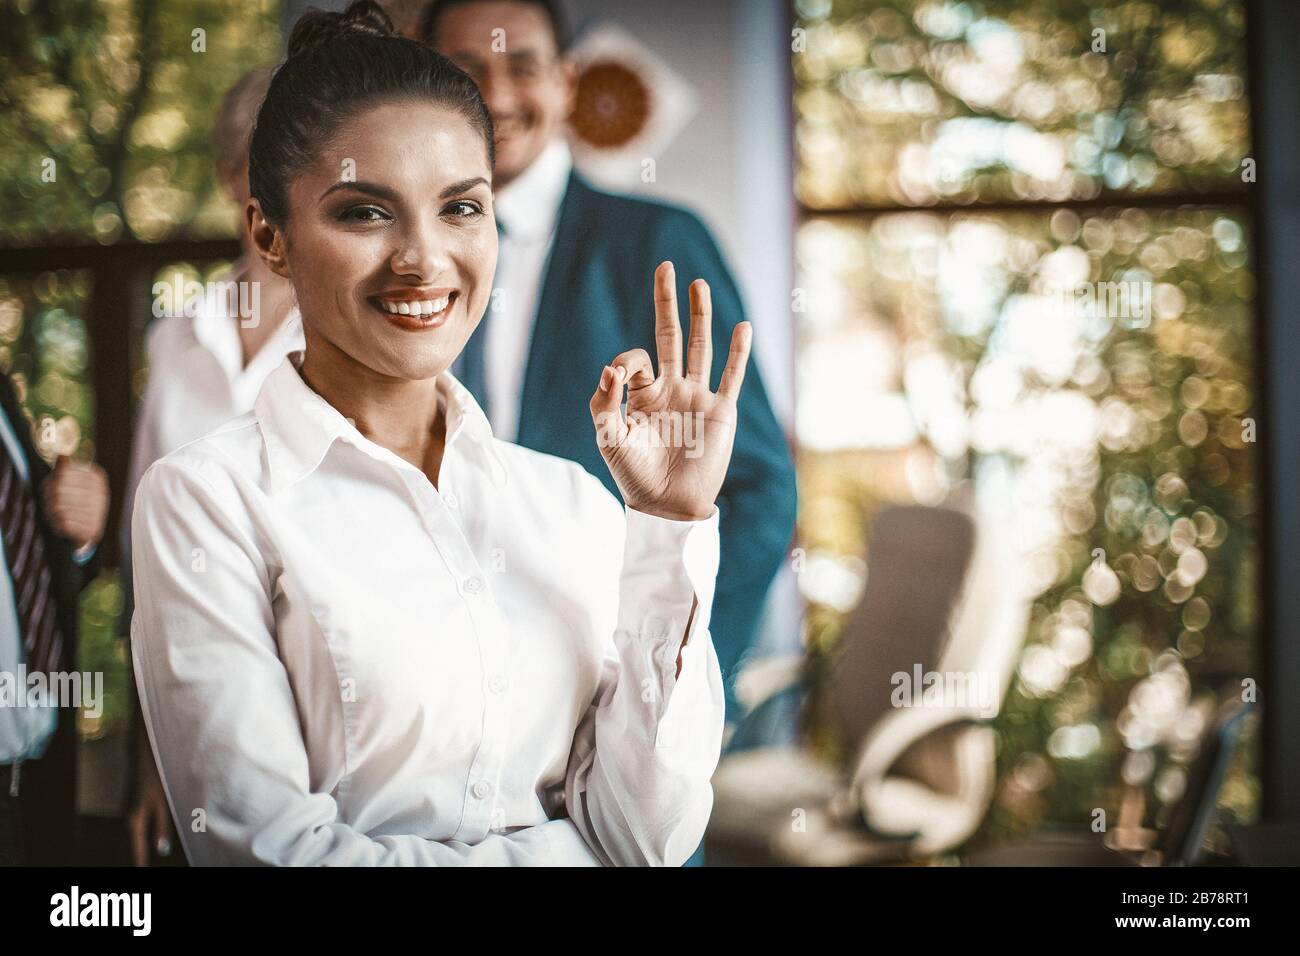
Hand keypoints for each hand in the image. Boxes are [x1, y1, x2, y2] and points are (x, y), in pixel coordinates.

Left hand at [41, 455, 107, 550]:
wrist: (88, 531)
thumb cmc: (75, 502)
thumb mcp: (70, 483)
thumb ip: (64, 469)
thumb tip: (62, 455)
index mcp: (97, 477)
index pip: (61, 474)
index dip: (49, 482)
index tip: (49, 489)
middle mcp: (101, 493)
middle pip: (58, 491)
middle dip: (48, 499)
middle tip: (48, 505)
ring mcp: (99, 511)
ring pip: (58, 507)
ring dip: (50, 513)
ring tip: (53, 515)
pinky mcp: (93, 528)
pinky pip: (64, 523)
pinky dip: (57, 525)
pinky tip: (61, 525)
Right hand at [127, 753, 173, 866]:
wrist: (144, 754)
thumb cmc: (156, 776)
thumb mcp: (163, 803)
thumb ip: (162, 827)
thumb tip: (161, 851)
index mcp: (134, 821)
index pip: (136, 851)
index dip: (140, 863)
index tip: (143, 872)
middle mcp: (127, 820)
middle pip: (129, 847)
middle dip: (136, 859)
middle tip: (142, 868)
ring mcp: (127, 813)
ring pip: (130, 839)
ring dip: (136, 849)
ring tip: (143, 861)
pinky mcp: (131, 808)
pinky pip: (132, 830)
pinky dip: (136, 840)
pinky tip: (143, 843)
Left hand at [589, 261, 751, 521]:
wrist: (667, 506)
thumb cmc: (634, 475)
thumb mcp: (608, 438)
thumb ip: (604, 401)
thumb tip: (611, 367)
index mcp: (642, 393)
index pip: (636, 358)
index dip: (625, 361)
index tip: (618, 378)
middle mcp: (671, 388)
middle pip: (670, 335)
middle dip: (666, 302)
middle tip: (665, 267)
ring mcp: (697, 397)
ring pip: (700, 347)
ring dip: (700, 315)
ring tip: (698, 284)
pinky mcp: (720, 412)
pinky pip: (731, 377)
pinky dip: (737, 352)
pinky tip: (741, 326)